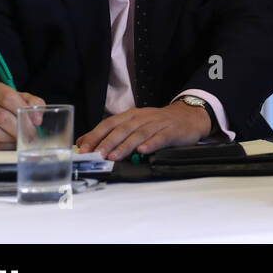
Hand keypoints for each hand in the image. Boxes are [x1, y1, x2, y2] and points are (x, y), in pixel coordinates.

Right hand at [0, 82, 45, 148]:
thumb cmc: (4, 106)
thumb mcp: (20, 98)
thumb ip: (32, 103)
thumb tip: (37, 118)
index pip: (8, 97)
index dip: (23, 109)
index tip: (35, 119)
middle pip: (2, 117)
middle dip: (20, 127)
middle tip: (31, 132)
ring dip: (12, 137)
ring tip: (22, 137)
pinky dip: (5, 145)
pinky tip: (12, 141)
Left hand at [76, 102, 211, 160]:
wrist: (189, 116)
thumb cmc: (157, 123)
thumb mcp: (134, 124)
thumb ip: (111, 133)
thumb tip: (83, 143)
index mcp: (131, 116)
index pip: (109, 124)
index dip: (95, 135)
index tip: (83, 148)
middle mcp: (143, 118)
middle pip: (123, 129)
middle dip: (108, 142)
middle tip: (96, 155)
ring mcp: (158, 124)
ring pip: (139, 134)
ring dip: (126, 145)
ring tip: (114, 157)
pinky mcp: (172, 131)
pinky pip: (160, 137)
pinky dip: (151, 144)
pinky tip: (143, 151)